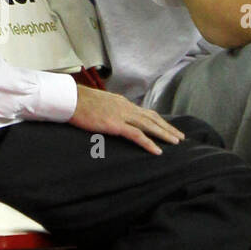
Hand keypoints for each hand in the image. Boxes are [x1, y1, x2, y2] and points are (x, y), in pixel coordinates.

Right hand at [68, 85, 186, 154]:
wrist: (70, 98)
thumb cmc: (80, 102)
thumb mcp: (100, 104)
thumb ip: (110, 110)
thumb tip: (113, 116)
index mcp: (123, 103)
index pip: (146, 112)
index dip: (159, 120)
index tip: (168, 126)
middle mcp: (126, 107)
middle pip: (152, 118)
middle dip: (167, 127)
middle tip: (180, 136)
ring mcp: (122, 115)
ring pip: (149, 125)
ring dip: (164, 134)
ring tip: (176, 142)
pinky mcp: (115, 124)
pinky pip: (137, 135)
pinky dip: (149, 143)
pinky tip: (158, 150)